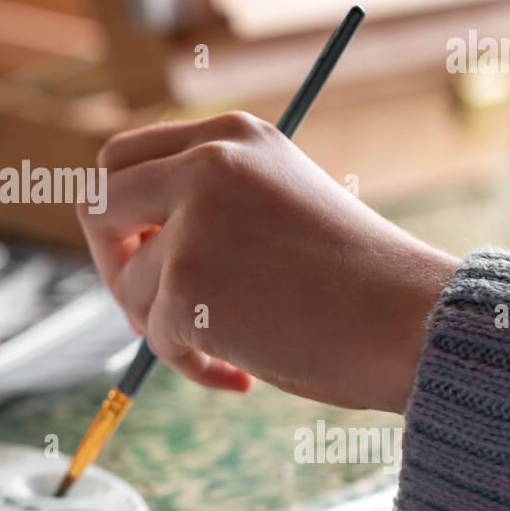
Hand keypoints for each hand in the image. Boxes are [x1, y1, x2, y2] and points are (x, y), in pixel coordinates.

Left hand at [78, 111, 458, 413]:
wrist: (414, 321)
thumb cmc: (356, 279)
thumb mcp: (279, 201)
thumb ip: (208, 201)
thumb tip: (129, 242)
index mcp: (230, 136)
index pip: (123, 157)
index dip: (118, 211)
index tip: (140, 251)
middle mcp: (206, 163)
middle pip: (94, 202)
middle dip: (110, 260)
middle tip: (146, 305)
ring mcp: (193, 221)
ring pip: (129, 285)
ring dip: (164, 327)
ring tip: (228, 345)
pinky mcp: (187, 283)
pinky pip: (158, 339)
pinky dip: (192, 365)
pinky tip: (241, 374)